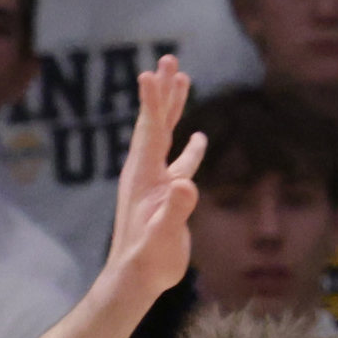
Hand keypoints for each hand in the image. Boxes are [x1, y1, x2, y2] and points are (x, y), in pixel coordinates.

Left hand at [106, 56, 207, 297]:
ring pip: (166, 136)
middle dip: (163, 92)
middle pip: (155, 123)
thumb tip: (188, 185)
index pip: (150, 131)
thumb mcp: (163, 236)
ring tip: (183, 80)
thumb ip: (175, 211)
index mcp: (143, 175)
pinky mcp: (167, 195)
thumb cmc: (148, 259)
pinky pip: (179, 162)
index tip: (151, 72)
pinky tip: (199, 137)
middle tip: (169, 59)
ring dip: (174, 108)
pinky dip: (189, 147)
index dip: (152, 102)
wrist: (137, 278)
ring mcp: (156, 181)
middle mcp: (146, 171)